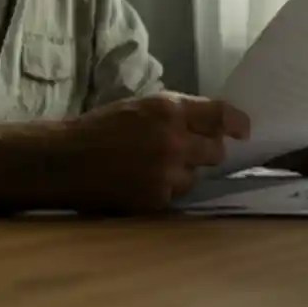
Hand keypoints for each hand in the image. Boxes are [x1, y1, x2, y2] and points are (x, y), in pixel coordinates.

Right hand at [58, 92, 251, 211]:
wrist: (64, 161)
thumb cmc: (99, 129)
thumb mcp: (140, 107)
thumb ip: (175, 114)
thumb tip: (211, 123)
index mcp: (168, 110)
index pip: (219, 115)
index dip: (236, 122)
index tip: (243, 131)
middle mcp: (173, 140)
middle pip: (216, 150)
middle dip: (206, 151)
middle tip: (187, 151)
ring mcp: (166, 173)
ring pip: (196, 176)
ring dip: (183, 173)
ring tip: (153, 168)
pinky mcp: (157, 199)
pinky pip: (176, 195)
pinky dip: (165, 191)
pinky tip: (141, 183)